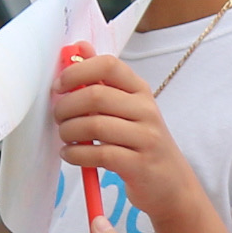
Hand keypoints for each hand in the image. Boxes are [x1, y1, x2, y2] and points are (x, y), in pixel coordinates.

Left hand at [51, 55, 202, 228]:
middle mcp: (146, 110)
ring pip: (95, 125)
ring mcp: (146, 138)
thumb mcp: (128, 108)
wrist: (172, 185)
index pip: (108, 65)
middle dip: (66, 107)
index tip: (60, 86)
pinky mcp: (139, 164)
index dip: (77, 71)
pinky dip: (76, 155)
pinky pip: (99, 154)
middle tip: (58, 118)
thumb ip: (103, 80)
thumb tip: (79, 47)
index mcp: (140, 91)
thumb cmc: (142, 143)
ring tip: (65, 138)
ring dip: (69, 132)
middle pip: (96, 96)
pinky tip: (70, 155)